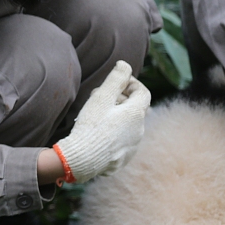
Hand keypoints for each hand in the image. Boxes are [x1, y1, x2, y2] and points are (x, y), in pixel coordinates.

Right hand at [53, 60, 150, 182]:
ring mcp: (133, 146)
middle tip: (99, 98)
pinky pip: (122, 141)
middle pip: (134, 108)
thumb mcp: (101, 98)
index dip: (131, 83)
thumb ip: (115, 79)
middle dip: (119, 99)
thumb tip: (125, 64)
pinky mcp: (124, 158)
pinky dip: (113, 133)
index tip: (116, 82)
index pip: (143, 92)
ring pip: (128, 125)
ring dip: (116, 117)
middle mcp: (139, 130)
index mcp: (136, 114)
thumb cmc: (91, 126)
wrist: (82, 159)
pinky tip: (97, 134)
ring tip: (95, 116)